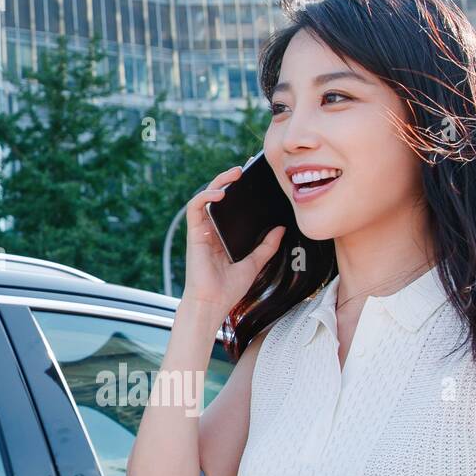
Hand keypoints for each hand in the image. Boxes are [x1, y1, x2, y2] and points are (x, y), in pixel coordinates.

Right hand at [180, 164, 285, 315]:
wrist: (213, 304)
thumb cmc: (228, 289)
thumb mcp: (255, 263)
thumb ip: (267, 246)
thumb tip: (281, 229)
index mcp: (222, 236)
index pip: (228, 207)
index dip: (237, 191)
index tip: (252, 180)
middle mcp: (211, 231)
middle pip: (217, 198)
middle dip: (228, 180)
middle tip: (244, 171)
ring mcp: (201, 231)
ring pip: (205, 197)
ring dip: (218, 182)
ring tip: (234, 174)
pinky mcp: (194, 234)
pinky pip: (195, 208)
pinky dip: (206, 196)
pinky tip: (220, 193)